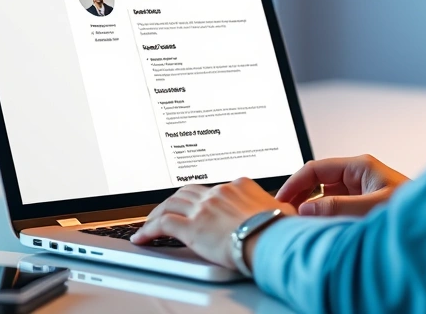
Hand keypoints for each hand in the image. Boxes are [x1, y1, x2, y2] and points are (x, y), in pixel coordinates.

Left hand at [130, 178, 295, 270]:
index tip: (196, 206)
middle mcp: (218, 193)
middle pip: (186, 192)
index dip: (200, 198)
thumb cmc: (278, 229)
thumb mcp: (282, 210)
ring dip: (156, 214)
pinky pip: (162, 224)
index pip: (212, 189)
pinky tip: (143, 237)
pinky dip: (149, 230)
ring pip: (170, 204)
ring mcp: (202, 208)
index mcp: (238, 186)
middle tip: (165, 210)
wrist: (269, 239)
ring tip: (150, 224)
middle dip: (174, 201)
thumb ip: (274, 207)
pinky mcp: (191, 227)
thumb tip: (282, 211)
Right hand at [276, 155, 408, 216]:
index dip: (294, 184)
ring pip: (324, 197)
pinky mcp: (362, 204)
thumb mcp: (372, 207)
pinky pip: (334, 208)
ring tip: (299, 225)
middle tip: (286, 216)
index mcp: (359, 166)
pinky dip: (323, 217)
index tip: (280, 201)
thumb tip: (307, 207)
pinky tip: (317, 228)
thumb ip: (339, 207)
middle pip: (317, 182)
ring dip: (312, 209)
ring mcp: (359, 190)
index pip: (315, 169)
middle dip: (300, 198)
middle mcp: (358, 175)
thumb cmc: (412, 209)